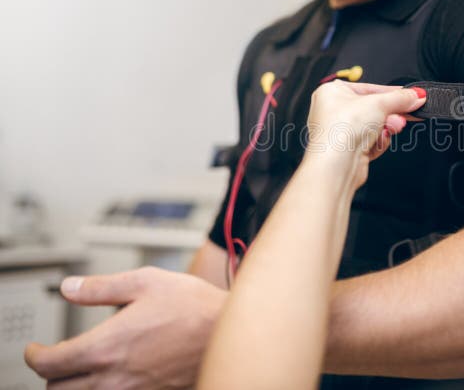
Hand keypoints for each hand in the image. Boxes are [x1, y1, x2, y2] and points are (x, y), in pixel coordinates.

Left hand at [25, 267, 225, 388]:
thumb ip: (101, 288)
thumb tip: (70, 288)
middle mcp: (113, 377)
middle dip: (51, 375)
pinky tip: (114, 376)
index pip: (48, 364)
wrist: (232, 333)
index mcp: (105, 346)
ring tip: (82, 370)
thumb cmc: (195, 307)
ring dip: (74, 387)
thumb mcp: (146, 282)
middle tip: (56, 360)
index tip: (35, 349)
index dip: (34, 356)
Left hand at [304, 81, 425, 184]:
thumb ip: (401, 98)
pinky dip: (378, 143)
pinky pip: (372, 142)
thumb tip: (415, 96)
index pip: (370, 88)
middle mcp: (334, 112)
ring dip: (385, 129)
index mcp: (333, 93)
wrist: (336, 166)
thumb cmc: (340, 130)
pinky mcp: (350, 151)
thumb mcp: (379, 103)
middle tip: (408, 113)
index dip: (393, 93)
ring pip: (375, 127)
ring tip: (388, 130)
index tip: (412, 96)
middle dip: (391, 114)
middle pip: (374, 108)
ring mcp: (342, 133)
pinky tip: (376, 143)